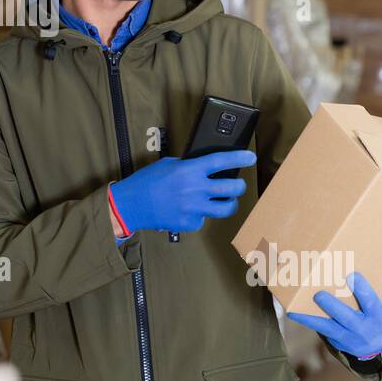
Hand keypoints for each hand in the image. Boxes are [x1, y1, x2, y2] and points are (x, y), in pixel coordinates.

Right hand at [109, 150, 255, 235]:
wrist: (131, 204)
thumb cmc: (146, 181)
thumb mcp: (168, 165)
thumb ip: (188, 166)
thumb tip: (203, 168)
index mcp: (189, 170)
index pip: (221, 161)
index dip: (239, 158)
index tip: (250, 157)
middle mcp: (195, 189)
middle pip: (232, 188)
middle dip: (239, 186)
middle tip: (238, 185)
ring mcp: (194, 208)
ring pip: (226, 208)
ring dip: (229, 203)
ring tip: (226, 201)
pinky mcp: (190, 223)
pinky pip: (204, 218)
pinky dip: (201, 214)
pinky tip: (190, 210)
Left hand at [287, 271, 381, 358]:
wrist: (377, 346)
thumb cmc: (381, 314)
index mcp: (378, 315)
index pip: (371, 302)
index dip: (363, 290)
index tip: (352, 275)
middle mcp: (363, 328)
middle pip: (347, 318)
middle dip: (333, 307)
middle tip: (319, 294)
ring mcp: (348, 336)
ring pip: (328, 327)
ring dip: (311, 317)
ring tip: (295, 308)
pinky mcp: (335, 340)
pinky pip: (319, 330)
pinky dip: (306, 320)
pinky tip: (292, 312)